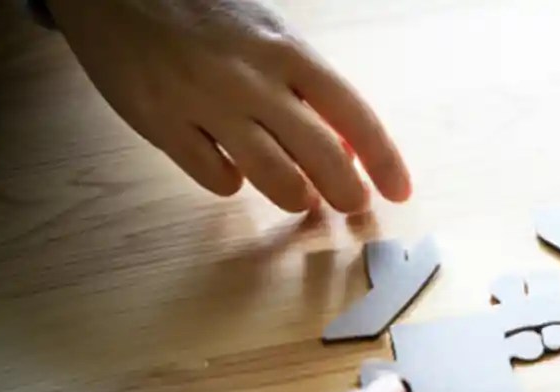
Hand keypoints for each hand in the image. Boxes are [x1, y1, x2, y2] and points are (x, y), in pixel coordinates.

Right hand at [48, 0, 410, 212]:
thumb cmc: (206, 14)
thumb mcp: (269, 35)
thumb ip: (307, 89)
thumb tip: (349, 149)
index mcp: (287, 51)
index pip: (353, 113)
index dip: (384, 159)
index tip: (399, 191)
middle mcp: (251, 79)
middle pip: (320, 155)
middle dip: (346, 192)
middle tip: (351, 205)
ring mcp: (204, 102)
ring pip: (271, 176)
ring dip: (295, 196)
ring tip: (300, 197)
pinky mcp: (161, 123)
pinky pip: (214, 178)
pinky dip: (231, 185)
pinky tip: (232, 173)